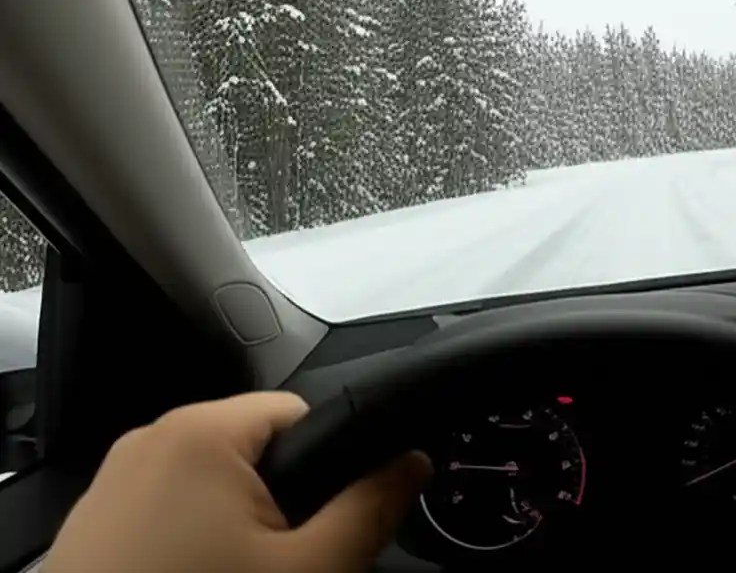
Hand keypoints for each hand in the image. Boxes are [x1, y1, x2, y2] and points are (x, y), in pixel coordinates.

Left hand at [44, 392, 431, 572]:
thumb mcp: (309, 570)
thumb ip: (370, 508)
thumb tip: (411, 464)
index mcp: (200, 434)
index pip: (301, 411)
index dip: (330, 464)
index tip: (330, 519)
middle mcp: (148, 443)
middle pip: (255, 449)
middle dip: (282, 501)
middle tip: (284, 564)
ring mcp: (110, 486)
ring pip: (211, 486)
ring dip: (236, 526)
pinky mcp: (91, 527)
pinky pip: (166, 513)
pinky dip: (191, 544)